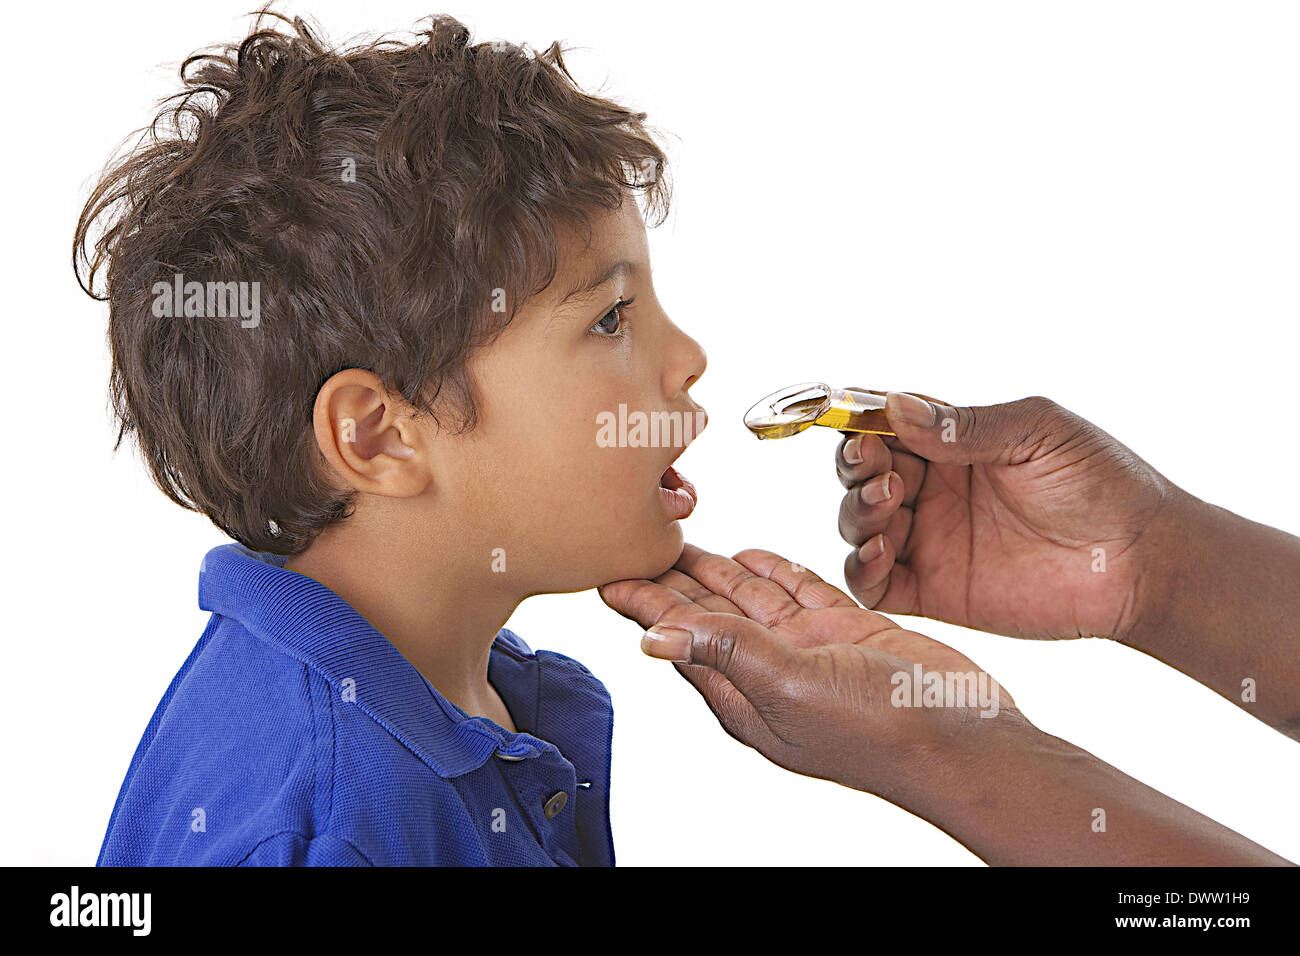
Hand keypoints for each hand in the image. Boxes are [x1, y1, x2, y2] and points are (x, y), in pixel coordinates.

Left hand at [598, 543, 1029, 803]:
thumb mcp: (789, 685)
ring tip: (678, 535)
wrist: (966, 737)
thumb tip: (651, 638)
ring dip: (714, 567)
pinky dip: (773, 569)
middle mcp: (769, 670)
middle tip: (634, 535)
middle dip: (669, 577)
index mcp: (743, 692)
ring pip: (749, 597)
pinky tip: (748, 550)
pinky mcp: (847, 630)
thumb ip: (725, 650)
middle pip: (705, 612)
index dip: (643, 603)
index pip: (679, 637)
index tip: (605, 572)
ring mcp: (809, 649)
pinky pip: (798, 592)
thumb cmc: (881, 731)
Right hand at [835, 392, 1177, 641]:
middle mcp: (932, 490)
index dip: (861, 424)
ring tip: (888, 502)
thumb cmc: (1103, 484)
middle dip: (854, 466)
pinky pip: (875, 584)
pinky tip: (880, 553)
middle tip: (876, 467)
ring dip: (856, 510)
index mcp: (953, 445)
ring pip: (857, 523)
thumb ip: (968, 425)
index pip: (885, 427)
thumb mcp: (1039, 432)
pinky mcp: (934, 591)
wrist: (1143, 560)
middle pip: (859, 473)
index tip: (864, 429)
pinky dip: (860, 569)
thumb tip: (896, 406)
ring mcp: (929, 541)